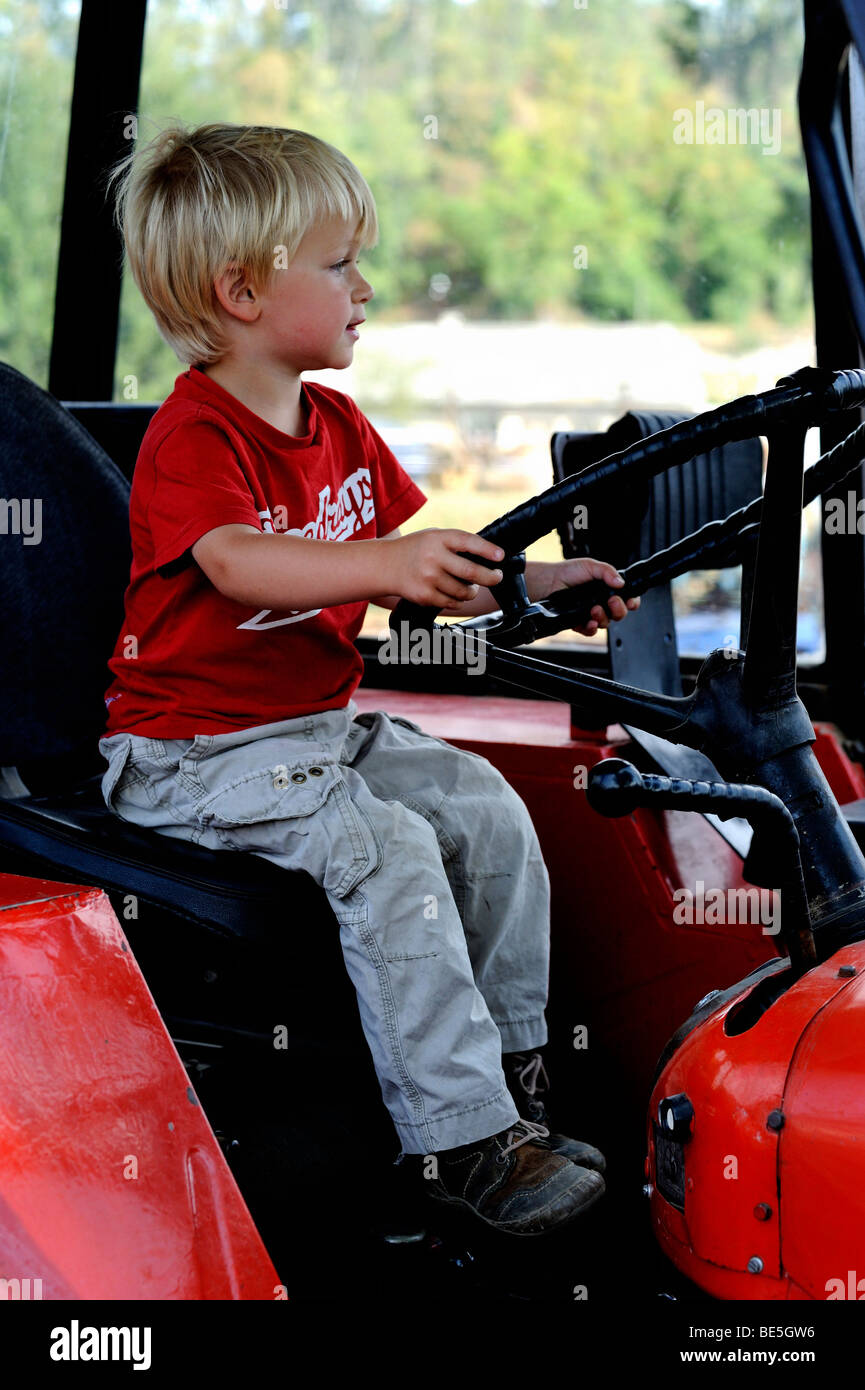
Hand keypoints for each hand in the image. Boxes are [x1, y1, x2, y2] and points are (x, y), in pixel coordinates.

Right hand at [385, 529, 503, 607]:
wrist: (385, 565)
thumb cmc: (416, 549)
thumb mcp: (433, 536)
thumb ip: (456, 544)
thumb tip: (488, 558)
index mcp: (438, 538)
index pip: (468, 542)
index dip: (487, 550)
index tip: (500, 556)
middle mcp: (433, 557)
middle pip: (471, 572)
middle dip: (490, 577)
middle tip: (497, 577)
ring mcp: (428, 578)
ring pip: (464, 592)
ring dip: (472, 591)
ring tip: (470, 586)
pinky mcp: (424, 596)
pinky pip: (452, 603)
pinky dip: (458, 600)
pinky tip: (453, 593)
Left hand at [527, 558, 640, 635]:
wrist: (547, 582)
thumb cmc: (568, 572)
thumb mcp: (590, 566)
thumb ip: (608, 572)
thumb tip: (621, 582)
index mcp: (607, 589)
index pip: (627, 599)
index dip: (632, 602)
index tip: (630, 601)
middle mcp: (601, 602)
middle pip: (619, 613)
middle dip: (619, 609)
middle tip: (612, 601)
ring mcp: (591, 614)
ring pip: (606, 623)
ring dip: (603, 617)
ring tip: (595, 609)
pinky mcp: (579, 623)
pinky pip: (590, 631)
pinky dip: (592, 628)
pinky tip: (589, 622)